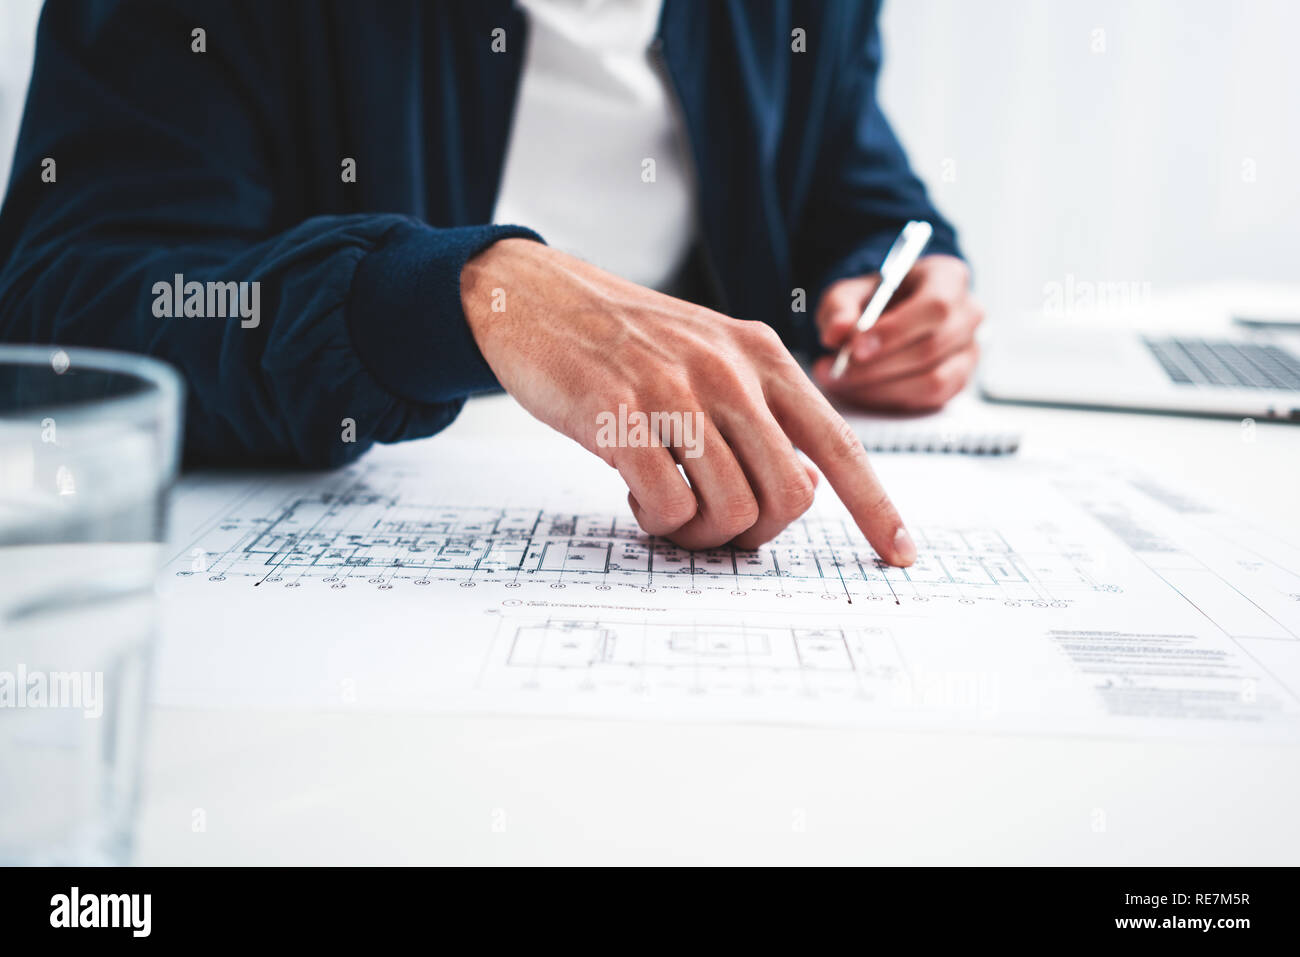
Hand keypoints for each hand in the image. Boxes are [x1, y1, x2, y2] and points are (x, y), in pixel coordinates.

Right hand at [461, 239, 916, 563]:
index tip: (901, 554)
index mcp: (762, 355)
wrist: (539, 297)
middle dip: (755, 534)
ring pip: (731, 511)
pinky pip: (669, 508)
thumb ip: (762, 412)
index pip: (839, 444)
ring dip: (700, 534)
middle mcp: (729, 372)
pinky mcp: (620, 416)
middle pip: (787, 497)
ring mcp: (674, 391)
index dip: (876, 507)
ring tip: (667, 508)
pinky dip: (657, 520)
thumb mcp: (712, 355)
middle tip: (713, 527)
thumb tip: (803, 488)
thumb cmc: (628, 340)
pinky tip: (636, 494)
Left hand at [812, 254, 983, 410]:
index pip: (934, 306)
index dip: (895, 331)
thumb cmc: (875, 300)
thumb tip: (837, 332)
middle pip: (931, 347)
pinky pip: (929, 398)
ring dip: (880, 387)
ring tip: (840, 382)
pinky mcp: (959, 380)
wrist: (890, 316)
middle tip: (836, 371)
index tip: (855, 347)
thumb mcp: (850, 292)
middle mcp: (968, 313)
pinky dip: (889, 398)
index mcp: (948, 277)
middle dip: (878, 365)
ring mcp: (969, 350)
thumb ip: (839, 307)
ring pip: (932, 379)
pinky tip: (859, 390)